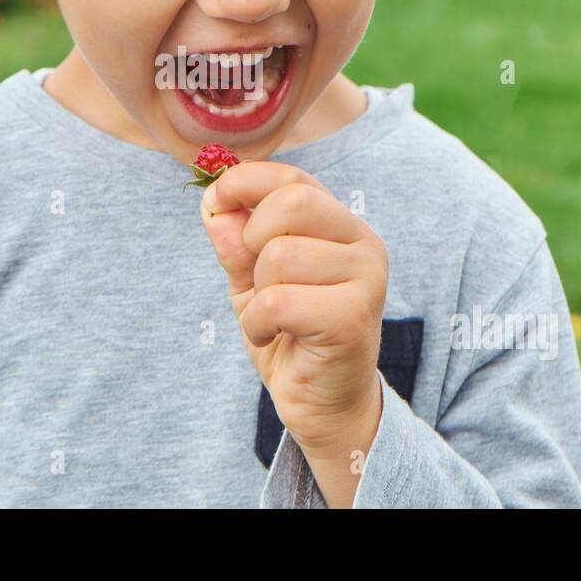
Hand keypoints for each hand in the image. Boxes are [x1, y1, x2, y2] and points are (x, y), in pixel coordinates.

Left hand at [200, 161, 387, 500]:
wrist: (322, 403)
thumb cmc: (289, 334)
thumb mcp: (251, 280)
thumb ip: (235, 242)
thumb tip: (214, 205)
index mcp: (341, 224)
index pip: (293, 177)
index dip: (246, 181)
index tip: (217, 200)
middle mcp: (363, 242)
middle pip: (291, 203)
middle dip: (253, 239)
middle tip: (257, 279)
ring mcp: (366, 278)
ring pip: (279, 255)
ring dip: (256, 292)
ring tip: (270, 317)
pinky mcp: (353, 317)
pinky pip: (278, 301)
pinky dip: (257, 322)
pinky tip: (270, 336)